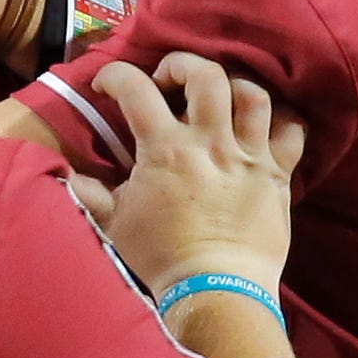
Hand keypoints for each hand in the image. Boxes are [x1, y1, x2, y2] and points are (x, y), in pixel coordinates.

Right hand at [93, 53, 302, 291]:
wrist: (217, 291)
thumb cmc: (162, 259)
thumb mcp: (116, 224)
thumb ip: (91, 194)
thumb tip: (65, 176)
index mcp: (165, 150)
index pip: (136, 89)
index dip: (116, 75)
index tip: (108, 84)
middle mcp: (210, 143)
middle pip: (205, 75)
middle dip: (182, 65)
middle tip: (169, 80)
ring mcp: (248, 156)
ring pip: (252, 94)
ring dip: (233, 86)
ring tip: (219, 97)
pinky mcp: (277, 175)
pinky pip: (291, 130)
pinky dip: (282, 119)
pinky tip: (266, 122)